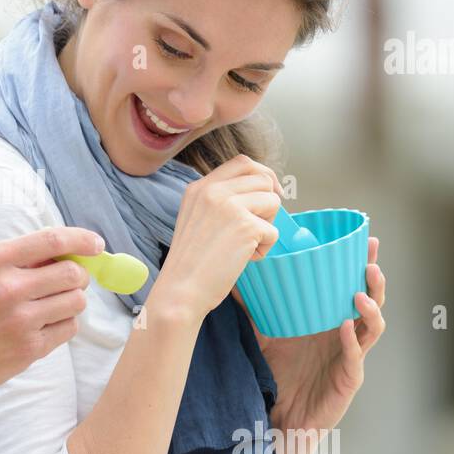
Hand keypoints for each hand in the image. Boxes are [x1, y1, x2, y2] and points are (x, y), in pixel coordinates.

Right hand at [0, 226, 103, 421]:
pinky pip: (68, 329)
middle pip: (74, 273)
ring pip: (76, 302)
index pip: (54, 240)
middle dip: (77, 278)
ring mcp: (21, 320)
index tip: (96, 245)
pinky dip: (62, 327)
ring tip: (47, 309)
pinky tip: (39, 328)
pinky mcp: (29, 348)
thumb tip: (66, 252)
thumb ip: (17, 260)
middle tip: (65, 284)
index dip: (83, 240)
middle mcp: (10, 287)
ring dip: (70, 303)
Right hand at [153, 154, 282, 321]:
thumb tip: (262, 193)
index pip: (242, 162)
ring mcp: (229, 206)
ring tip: (245, 246)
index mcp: (199, 187)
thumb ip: (220, 201)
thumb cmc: (191, 263)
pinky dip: (264, 248)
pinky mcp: (245, 225)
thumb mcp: (197, 219)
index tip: (270, 192)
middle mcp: (213, 190)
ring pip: (273, 201)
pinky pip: (273, 231)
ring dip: (267, 226)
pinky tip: (244, 259)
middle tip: (256, 228)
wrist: (180, 290)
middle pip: (263, 179)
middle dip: (268, 204)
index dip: (263, 174)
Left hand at [231, 236, 386, 453]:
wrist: (278, 420)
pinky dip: (352, 343)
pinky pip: (355, 360)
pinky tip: (346, 328)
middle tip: (369, 258)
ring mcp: (350, 358)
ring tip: (362, 291)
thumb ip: (255, 310)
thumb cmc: (277, 376)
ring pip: (372, 329)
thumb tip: (234, 279)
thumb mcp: (264, 336)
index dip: (361, 264)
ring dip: (371, 308)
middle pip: (371, 302)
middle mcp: (345, 336)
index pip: (352, 286)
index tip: (363, 239)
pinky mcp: (347, 382)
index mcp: (331, 321)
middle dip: (374, 279)